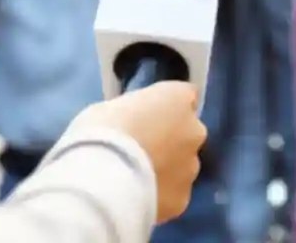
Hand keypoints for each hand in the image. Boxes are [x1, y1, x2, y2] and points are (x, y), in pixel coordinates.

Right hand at [70, 81, 206, 222]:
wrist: (103, 180)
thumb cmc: (101, 131)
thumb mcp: (111, 107)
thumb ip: (134, 113)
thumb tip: (134, 123)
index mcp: (177, 99)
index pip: (184, 96)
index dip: (166, 108)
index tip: (149, 117)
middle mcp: (194, 131)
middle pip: (187, 133)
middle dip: (169, 140)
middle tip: (140, 150)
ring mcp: (191, 167)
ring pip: (182, 166)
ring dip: (166, 169)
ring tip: (135, 178)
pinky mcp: (183, 200)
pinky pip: (173, 193)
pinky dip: (160, 194)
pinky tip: (137, 197)